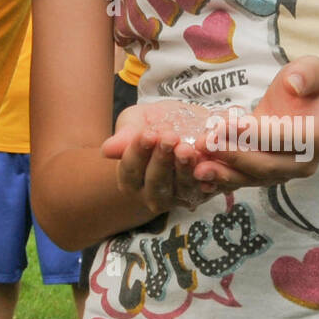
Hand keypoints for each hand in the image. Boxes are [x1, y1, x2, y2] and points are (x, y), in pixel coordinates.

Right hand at [102, 100, 220, 212]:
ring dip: (185, 170)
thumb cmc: (152, 123)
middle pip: (156, 183)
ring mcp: (180, 197)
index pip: (130, 171)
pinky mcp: (205, 193)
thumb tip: (106, 150)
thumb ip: (124, 135)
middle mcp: (153, 194)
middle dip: (162, 161)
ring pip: (182, 189)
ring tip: (187, 148)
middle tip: (168, 138)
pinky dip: (211, 177)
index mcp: (130, 180)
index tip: (147, 134)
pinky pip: (209, 189)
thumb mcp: (135, 122)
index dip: (138, 153)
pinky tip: (210, 163)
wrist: (185, 122)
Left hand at [191, 56, 318, 191]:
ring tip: (198, 168)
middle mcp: (305, 163)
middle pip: (266, 165)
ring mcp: (285, 174)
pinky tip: (201, 179)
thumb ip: (306, 74)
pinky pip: (244, 181)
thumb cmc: (304, 85)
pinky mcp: (268, 178)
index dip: (254, 133)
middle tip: (203, 144)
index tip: (226, 125)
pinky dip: (223, 180)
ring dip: (224, 174)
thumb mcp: (310, 69)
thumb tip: (294, 84)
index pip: (281, 138)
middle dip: (233, 155)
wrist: (303, 106)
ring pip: (253, 178)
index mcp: (316, 137)